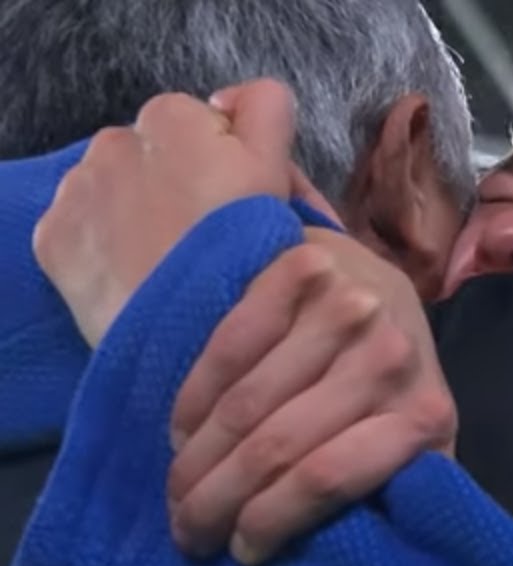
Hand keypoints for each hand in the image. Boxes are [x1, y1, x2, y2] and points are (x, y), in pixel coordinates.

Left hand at [32, 80, 296, 346]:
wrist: (197, 337)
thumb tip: (227, 100)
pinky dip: (109, 247)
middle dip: (183, 187)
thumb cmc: (248, 251)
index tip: (248, 210)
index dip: (234, 168)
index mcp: (174, 117)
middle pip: (159, 159)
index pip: (208, 129)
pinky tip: (141, 276)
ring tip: (177, 263)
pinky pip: (85, 231)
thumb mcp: (277, 170)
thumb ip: (264, 110)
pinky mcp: (54, 240)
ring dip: (144, 214)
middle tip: (214, 242)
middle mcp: (113, 142)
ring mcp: (78, 191)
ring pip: (120, 193)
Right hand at [167, 224, 456, 565]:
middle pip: (276, 446)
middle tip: (186, 531)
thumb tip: (342, 562)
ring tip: (177, 490)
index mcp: (424, 415)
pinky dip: (194, 396)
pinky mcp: (303, 269)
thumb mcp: (410, 448)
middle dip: (216, 501)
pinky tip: (183, 431)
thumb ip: (390, 488)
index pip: (328, 477)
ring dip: (196, 457)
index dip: (270, 521)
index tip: (239, 550)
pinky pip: (228, 345)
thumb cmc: (387, 387)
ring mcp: (348, 307)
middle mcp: (391, 357)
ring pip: (243, 403)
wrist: (377, 288)